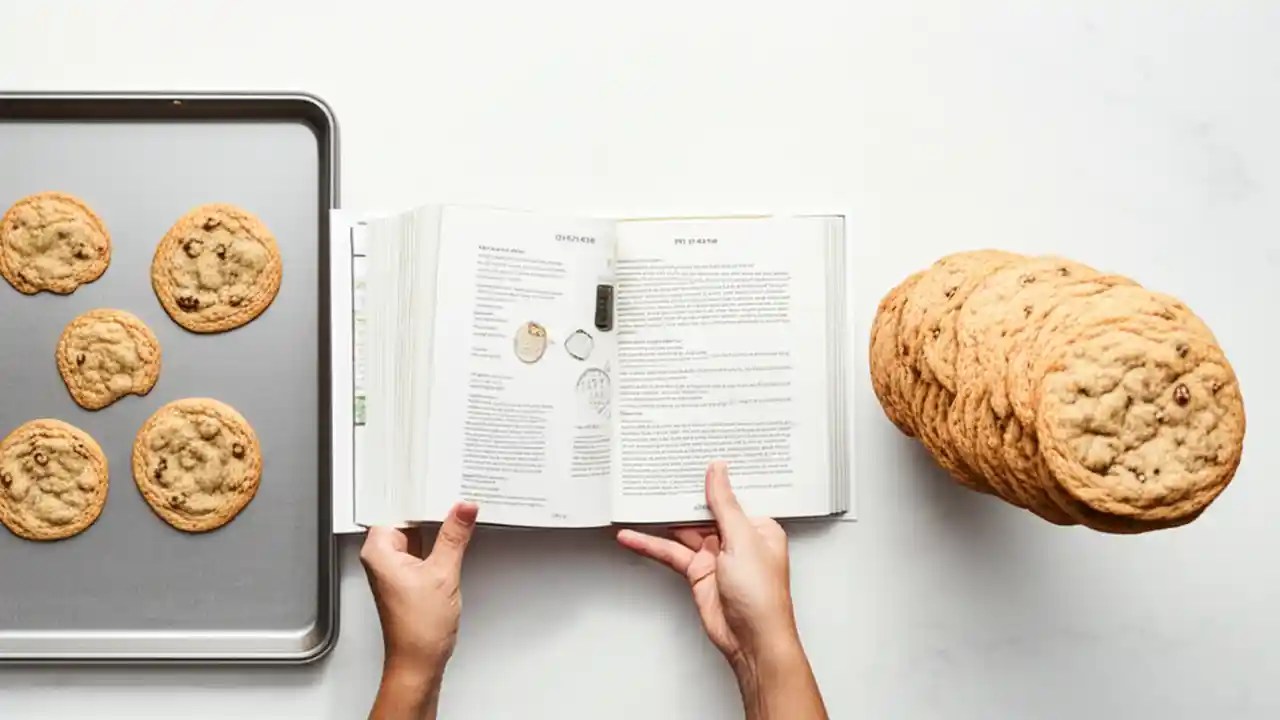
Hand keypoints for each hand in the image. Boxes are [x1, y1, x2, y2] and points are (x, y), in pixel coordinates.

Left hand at [362, 502, 478, 719]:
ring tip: (457, 514)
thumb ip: (454, 536)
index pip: (395, 507)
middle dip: (430, 507)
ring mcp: (395, 567)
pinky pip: (422, 549)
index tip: (436, 481)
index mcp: (379, 550)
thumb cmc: (417, 628)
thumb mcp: (443, 573)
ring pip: (416, 533)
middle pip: (406, 518)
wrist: (419, 661)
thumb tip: (463, 509)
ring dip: (436, 526)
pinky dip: (438, 542)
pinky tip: (454, 537)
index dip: (417, 492)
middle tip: (452, 493)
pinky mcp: (408, 577)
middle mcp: (382, 557)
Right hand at [617, 462, 825, 719]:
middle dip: (680, 496)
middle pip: (703, 510)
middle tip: (656, 474)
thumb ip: (724, 504)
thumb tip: (718, 472)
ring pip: (682, 530)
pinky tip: (634, 537)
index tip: (693, 457)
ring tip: (635, 502)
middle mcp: (737, 538)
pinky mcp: (697, 571)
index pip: (731, 494)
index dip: (713, 477)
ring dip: (660, 519)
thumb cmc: (763, 597)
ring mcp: (715, 555)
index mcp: (758, 526)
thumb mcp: (742, 540)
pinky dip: (651, 545)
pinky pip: (671, 552)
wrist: (752, 640)